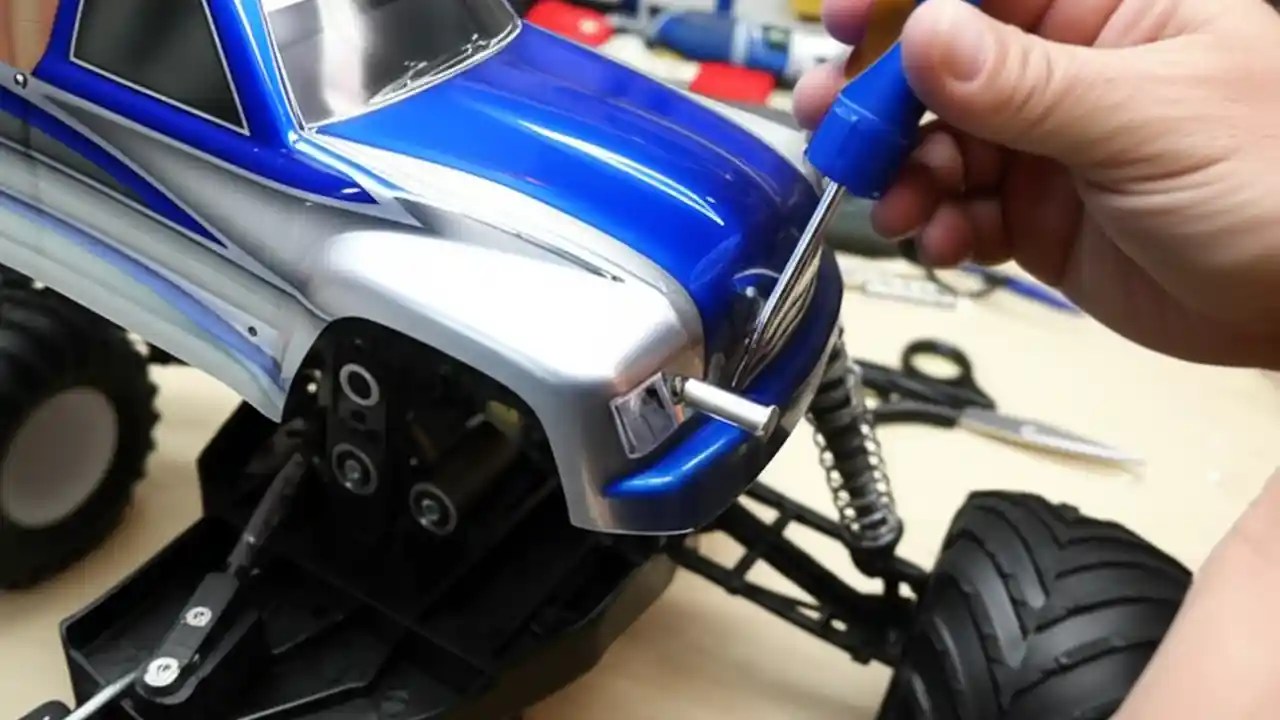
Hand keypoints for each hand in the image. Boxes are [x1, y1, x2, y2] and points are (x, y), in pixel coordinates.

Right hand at [794, 0, 1279, 368]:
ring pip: (939, 143)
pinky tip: (943, 238)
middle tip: (837, 123)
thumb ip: (1026, 84)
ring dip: (904, 172)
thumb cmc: (1276, 185)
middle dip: (884, 96)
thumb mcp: (1144, 121)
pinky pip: (959, 210)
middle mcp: (1067, 74)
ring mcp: (1046, 147)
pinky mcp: (1034, 216)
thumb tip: (927, 34)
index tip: (845, 19)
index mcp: (1109, 13)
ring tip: (898, 202)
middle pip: (943, 66)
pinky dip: (938, 225)